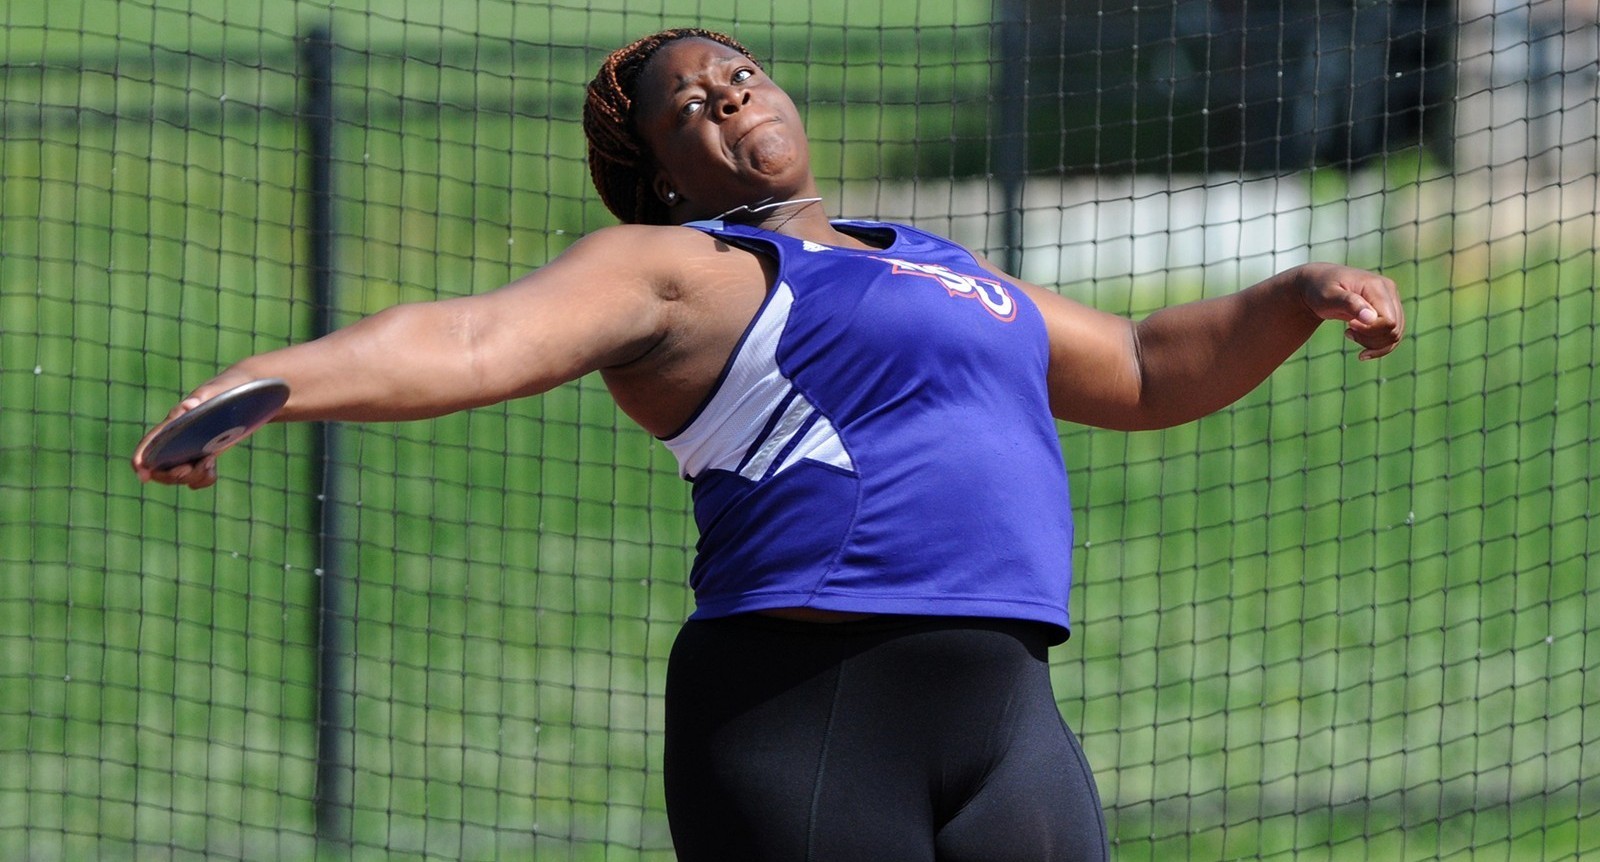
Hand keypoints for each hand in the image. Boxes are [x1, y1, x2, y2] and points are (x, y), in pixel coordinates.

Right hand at [131, 369, 261, 488]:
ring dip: (192, 477)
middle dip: (172, 475)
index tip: (144, 476)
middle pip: (161, 467)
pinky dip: (202, 479)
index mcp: (174, 422)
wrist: (248, 390)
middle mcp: (178, 437)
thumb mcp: (217, 392)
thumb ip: (202, 399)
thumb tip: (188, 406)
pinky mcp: (205, 455)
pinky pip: (196, 476)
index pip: (150, 443)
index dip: (141, 459)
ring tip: (210, 462)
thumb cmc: (229, 388)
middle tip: (188, 468)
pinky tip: (212, 468)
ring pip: (180, 475)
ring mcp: (191, 448)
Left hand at [1295, 263, 1405, 360]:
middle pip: (1394, 329)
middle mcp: (1389, 291)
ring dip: (1373, 343)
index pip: (1388, 320)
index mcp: (1377, 286)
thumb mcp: (1329, 296)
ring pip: (1395, 334)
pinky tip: (1361, 347)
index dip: (1370, 331)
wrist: (1319, 284)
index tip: (1349, 325)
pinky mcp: (1389, 310)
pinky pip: (1393, 334)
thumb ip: (1349, 304)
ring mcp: (1391, 300)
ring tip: (1350, 334)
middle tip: (1348, 333)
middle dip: (1370, 339)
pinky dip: (1378, 345)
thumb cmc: (1321, 289)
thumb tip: (1371, 318)